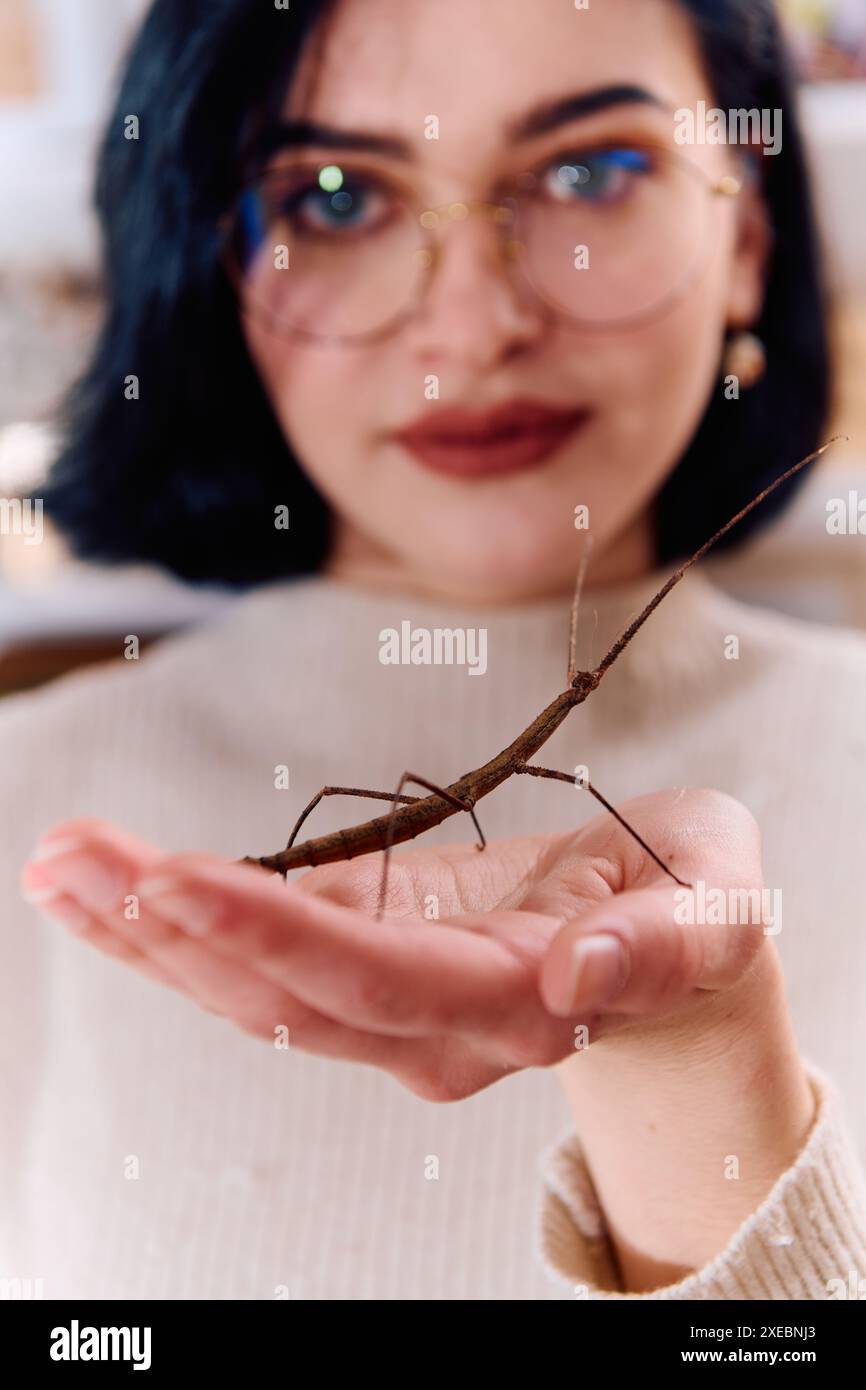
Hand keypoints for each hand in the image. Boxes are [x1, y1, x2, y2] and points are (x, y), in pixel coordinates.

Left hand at [20, 787, 779, 1102]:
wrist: (669, 939)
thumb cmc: (694, 900)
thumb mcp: (712, 902)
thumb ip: (662, 944)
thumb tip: (580, 976)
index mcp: (518, 1003)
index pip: (377, 981)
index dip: (276, 936)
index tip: (175, 883)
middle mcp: (437, 1028)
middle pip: (284, 995)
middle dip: (170, 930)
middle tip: (69, 860)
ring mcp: (392, 1007)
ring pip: (253, 988)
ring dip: (148, 929)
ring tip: (62, 864)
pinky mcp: (368, 966)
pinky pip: (261, 956)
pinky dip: (180, 919)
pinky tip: (112, 880)